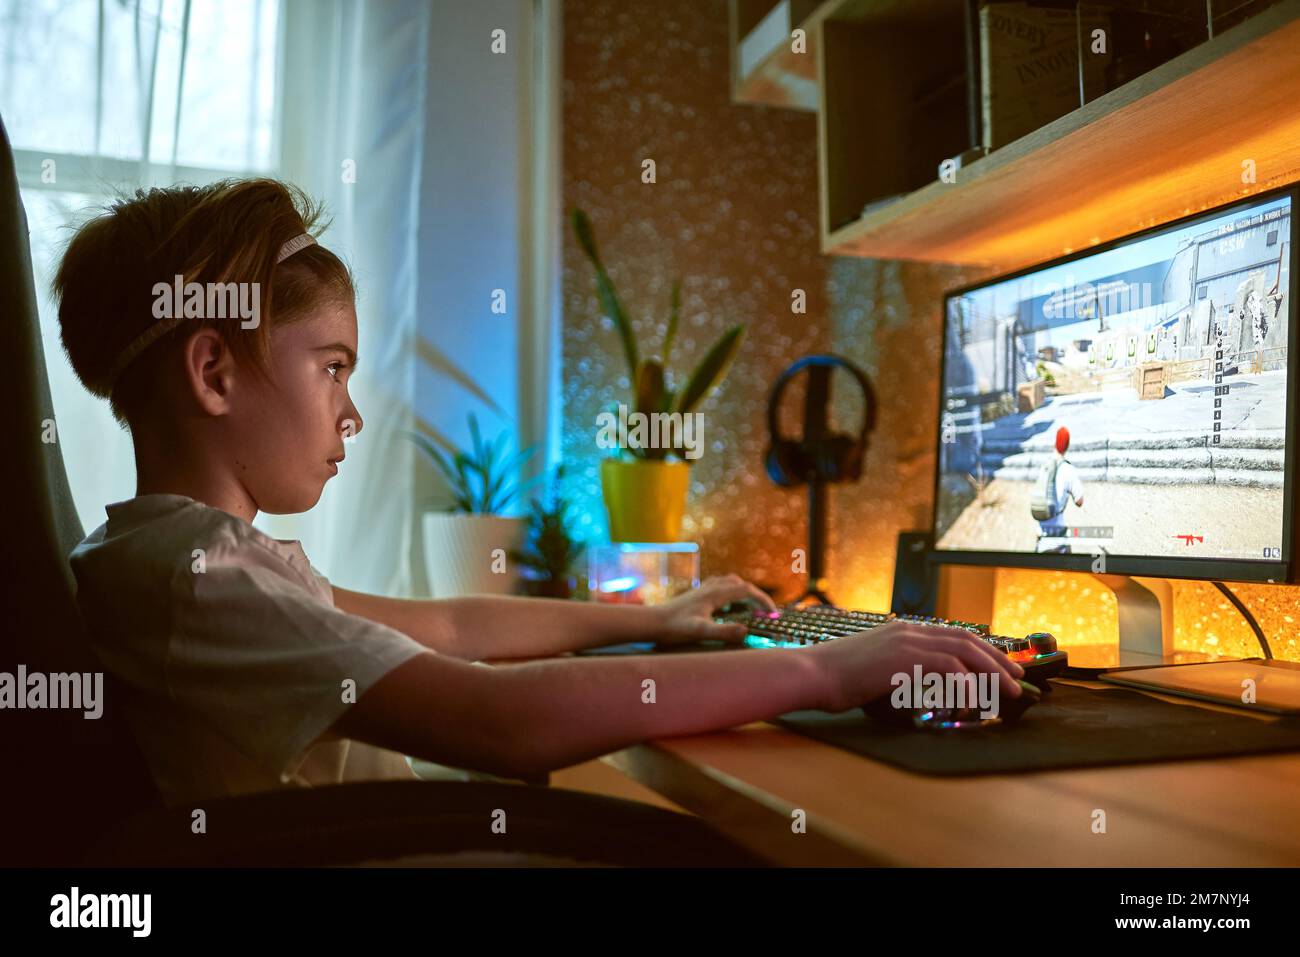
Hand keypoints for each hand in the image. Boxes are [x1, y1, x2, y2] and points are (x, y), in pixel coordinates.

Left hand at [655, 574, 778, 645]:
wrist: (653, 622)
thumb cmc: (675, 627)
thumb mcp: (701, 632)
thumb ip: (723, 632)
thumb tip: (746, 631)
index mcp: (716, 594)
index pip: (747, 590)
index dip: (763, 600)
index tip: (773, 613)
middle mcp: (711, 587)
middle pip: (742, 585)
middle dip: (757, 597)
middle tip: (767, 612)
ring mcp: (704, 589)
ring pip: (731, 583)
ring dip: (745, 592)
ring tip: (752, 607)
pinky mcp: (698, 593)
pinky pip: (721, 585)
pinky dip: (732, 591)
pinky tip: (728, 605)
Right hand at [799, 619, 1025, 712]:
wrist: (812, 673)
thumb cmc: (835, 677)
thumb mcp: (873, 668)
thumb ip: (898, 669)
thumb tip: (921, 684)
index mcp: (902, 631)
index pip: (953, 635)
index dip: (982, 650)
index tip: (1000, 665)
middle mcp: (908, 631)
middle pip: (966, 640)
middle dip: (996, 659)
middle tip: (1015, 678)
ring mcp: (906, 642)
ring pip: (963, 651)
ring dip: (990, 671)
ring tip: (1007, 690)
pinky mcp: (903, 658)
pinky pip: (947, 667)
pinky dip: (966, 682)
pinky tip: (975, 699)